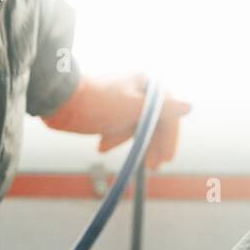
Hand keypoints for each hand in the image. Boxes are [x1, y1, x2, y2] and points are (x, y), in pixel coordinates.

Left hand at [42, 74, 191, 169]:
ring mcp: (120, 100)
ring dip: (128, 142)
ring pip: (134, 126)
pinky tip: (101, 146)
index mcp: (145, 83)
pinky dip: (113, 138)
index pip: (168, 111)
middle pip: (152, 120)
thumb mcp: (134, 108)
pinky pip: (118, 127)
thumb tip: (190, 107)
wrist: (59, 101)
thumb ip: (163, 110)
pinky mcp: (106, 110)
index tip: (167, 158)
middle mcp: (136, 89)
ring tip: (120, 154)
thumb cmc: (99, 103)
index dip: (170, 136)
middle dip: (150, 143)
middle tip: (153, 166)